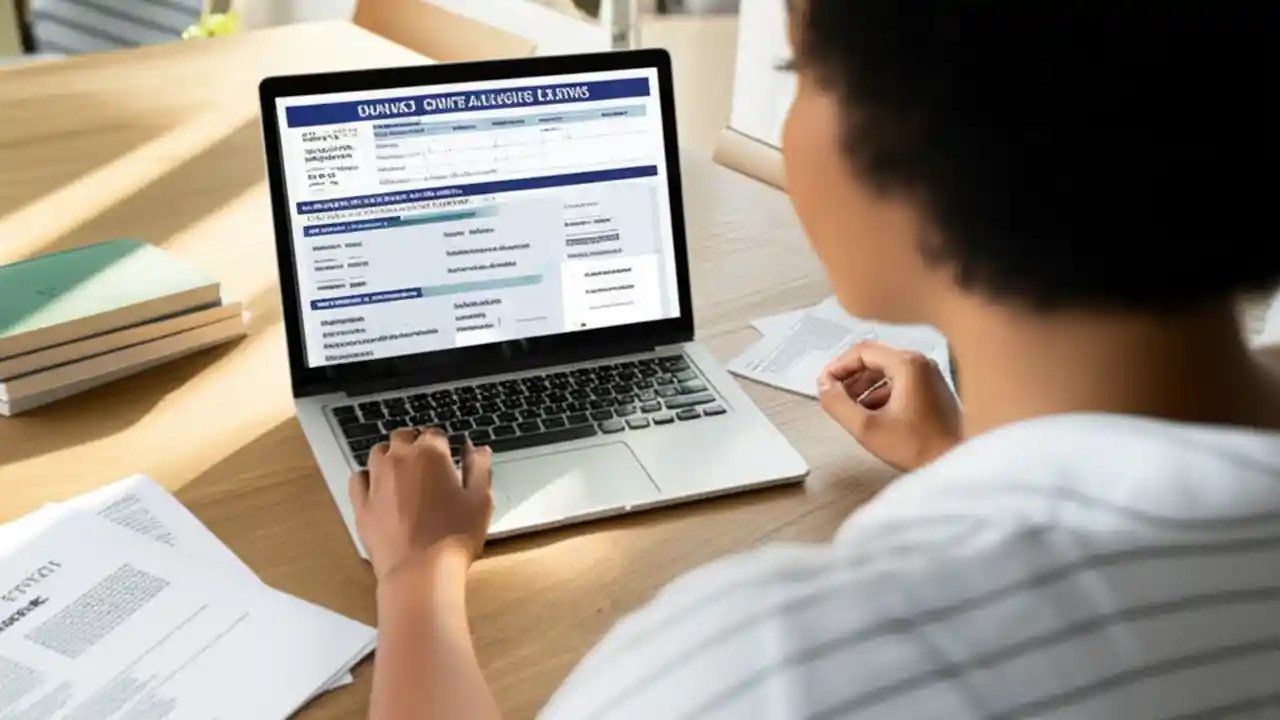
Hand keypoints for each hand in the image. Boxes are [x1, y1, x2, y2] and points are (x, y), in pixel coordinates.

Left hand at [349, 427, 493, 582]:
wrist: (420, 572)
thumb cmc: (454, 537)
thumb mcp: (481, 500)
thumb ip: (479, 469)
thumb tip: (478, 449)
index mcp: (430, 454)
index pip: (435, 433)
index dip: (444, 442)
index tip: (449, 454)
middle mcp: (399, 460)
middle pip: (403, 437)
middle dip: (414, 443)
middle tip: (426, 461)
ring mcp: (376, 480)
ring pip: (378, 452)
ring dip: (390, 455)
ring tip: (402, 471)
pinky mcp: (362, 504)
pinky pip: (358, 478)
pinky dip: (367, 477)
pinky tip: (378, 487)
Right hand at [817, 341, 961, 470]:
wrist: (957, 464)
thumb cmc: (918, 447)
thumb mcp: (867, 428)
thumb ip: (838, 404)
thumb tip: (823, 387)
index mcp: (907, 364)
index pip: (861, 351)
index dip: (837, 367)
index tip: (824, 385)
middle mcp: (921, 363)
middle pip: (874, 359)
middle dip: (850, 378)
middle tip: (833, 397)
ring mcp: (930, 376)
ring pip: (886, 372)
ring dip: (864, 387)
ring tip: (850, 409)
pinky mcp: (934, 390)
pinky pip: (900, 382)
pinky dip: (881, 394)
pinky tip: (872, 415)